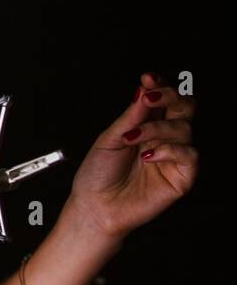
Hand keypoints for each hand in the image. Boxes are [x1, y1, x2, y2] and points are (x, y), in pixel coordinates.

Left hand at [65, 72, 198, 240]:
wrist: (94, 206)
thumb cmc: (98, 175)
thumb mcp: (109, 139)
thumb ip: (130, 117)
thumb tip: (143, 91)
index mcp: (145, 126)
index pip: (163, 100)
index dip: (160, 86)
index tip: (148, 78)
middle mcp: (163, 138)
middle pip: (184, 107)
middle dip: (169, 97)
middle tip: (150, 98)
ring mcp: (173, 156)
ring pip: (184, 129)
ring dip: (157, 129)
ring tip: (132, 138)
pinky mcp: (182, 176)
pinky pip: (189, 155)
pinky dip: (169, 151)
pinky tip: (148, 156)